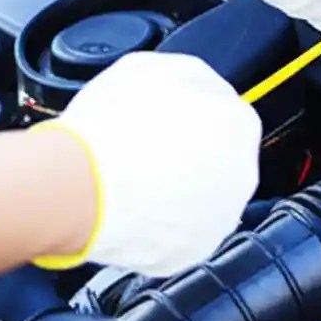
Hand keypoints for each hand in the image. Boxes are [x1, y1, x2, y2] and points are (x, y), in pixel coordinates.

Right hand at [31, 52, 260, 276]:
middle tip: (144, 153)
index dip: (189, 120)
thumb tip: (195, 87)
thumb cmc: (112, 127)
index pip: (225, 119)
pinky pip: (177, 235)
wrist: (78, 187)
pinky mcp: (192, 252)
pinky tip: (129, 211)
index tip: (163, 124)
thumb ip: (187, 76)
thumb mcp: (152, 68)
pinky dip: (157, 227)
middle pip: (217, 162)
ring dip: (173, 193)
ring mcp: (220, 218)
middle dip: (185, 158)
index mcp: (239, 124)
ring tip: (130, 183)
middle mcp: (242, 175)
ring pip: (198, 201)